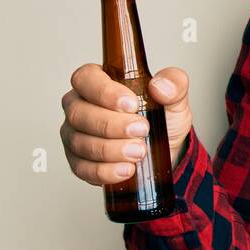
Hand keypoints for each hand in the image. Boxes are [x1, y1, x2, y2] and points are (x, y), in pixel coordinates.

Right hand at [60, 64, 192, 185]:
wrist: (165, 149)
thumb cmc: (161, 116)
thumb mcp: (175, 96)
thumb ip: (174, 83)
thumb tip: (160, 87)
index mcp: (97, 81)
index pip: (85, 79)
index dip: (104, 92)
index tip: (131, 105)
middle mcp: (79, 105)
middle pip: (79, 114)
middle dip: (112, 125)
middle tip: (142, 130)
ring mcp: (73, 134)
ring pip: (80, 142)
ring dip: (111, 150)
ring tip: (139, 152)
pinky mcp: (77, 161)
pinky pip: (82, 168)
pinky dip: (105, 171)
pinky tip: (126, 169)